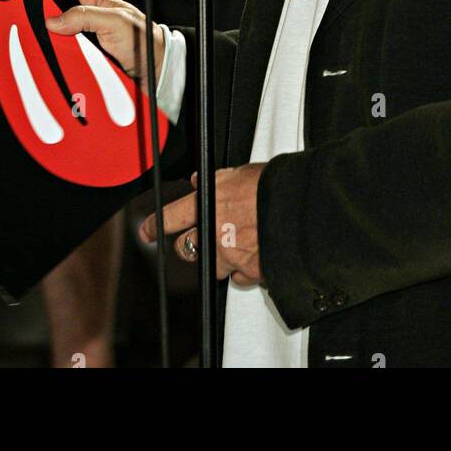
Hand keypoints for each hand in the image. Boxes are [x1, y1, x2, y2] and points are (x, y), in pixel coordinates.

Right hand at [45, 0, 165, 96]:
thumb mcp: (115, 22)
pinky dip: (60, 59)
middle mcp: (87, 17)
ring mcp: (84, 38)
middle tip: (40, 28)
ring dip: (54, 43)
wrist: (155, 71)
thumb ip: (85, 16)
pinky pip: (65, 56)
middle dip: (47, 21)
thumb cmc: (144, 40)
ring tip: (49, 47)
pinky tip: (56, 62)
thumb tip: (53, 21)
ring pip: (58, 37)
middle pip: (56, 14)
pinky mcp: (84, 57)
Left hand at [138, 164, 266, 286]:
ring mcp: (232, 255)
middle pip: (185, 249)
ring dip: (219, 259)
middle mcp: (215, 232)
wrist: (303, 207)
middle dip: (189, 244)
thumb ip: (216, 181)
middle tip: (202, 237)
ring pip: (212, 267)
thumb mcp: (240, 173)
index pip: (170, 217)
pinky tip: (252, 256)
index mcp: (209, 203)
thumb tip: (198, 182)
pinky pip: (240, 278)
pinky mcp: (251, 272)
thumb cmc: (275, 186)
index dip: (154, 225)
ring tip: (233, 245)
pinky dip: (244, 271)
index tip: (147, 230)